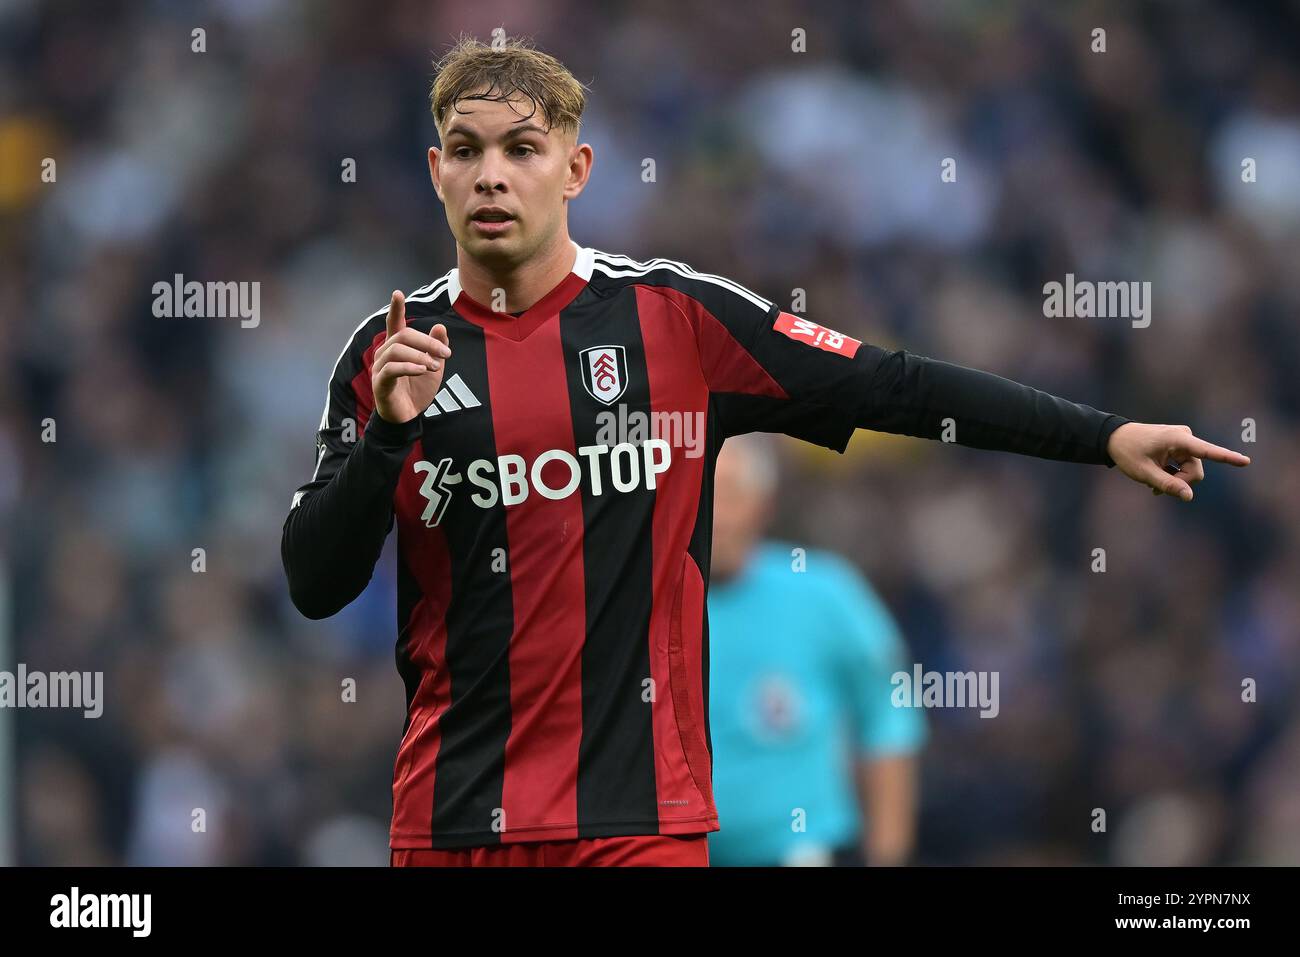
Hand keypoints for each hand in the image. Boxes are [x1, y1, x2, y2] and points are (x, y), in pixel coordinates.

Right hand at [371, 290, 451, 424]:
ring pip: (396, 350)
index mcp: (397, 348)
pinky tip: (422, 370)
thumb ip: (436, 347)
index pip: (394, 324)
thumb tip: (440, 326)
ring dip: (420, 356)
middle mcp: (385, 354)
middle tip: (447, 353)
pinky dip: (408, 367)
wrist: (409, 417)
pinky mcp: (379, 383)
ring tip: (435, 366)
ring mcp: (380, 368)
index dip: (396, 309)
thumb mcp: (434, 366)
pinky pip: (391, 369)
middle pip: (403, 336)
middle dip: (427, 342)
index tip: (398, 293)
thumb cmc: (418, 390)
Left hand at [1106, 422, 1249, 501]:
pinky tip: (1158, 482)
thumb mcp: (1144, 473)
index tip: (1246, 462)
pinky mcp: (1182, 447)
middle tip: (1157, 490)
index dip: (1227, 458)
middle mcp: (1185, 437)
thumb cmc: (1127, 453)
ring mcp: (1184, 442)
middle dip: (1180, 483)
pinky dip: (1174, 476)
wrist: (1114, 438)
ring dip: (1175, 481)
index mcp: (1177, 439)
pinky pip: (1185, 467)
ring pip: (1191, 471)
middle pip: (1196, 471)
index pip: (1206, 451)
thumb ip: (1167, 485)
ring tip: (1154, 486)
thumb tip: (1189, 497)